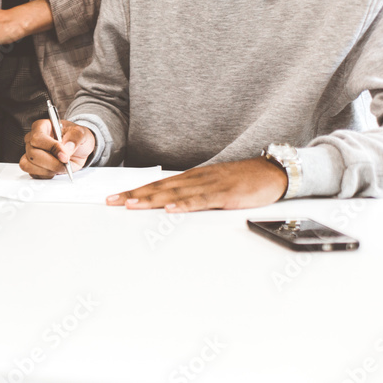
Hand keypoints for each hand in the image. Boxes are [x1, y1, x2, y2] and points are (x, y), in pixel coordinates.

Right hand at [20, 119, 95, 178]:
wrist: (78, 149)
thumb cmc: (76, 138)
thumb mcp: (81, 133)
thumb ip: (75, 138)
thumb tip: (66, 148)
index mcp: (42, 126)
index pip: (38, 138)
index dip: (51, 148)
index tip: (65, 155)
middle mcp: (32, 139)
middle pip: (33, 154)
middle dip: (52, 162)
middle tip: (65, 163)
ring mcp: (30, 153)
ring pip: (29, 165)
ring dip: (48, 170)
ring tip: (61, 166)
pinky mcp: (32, 166)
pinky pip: (33, 174)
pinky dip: (46, 175)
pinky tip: (56, 170)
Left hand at [105, 156, 287, 212]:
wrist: (272, 172)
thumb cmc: (242, 181)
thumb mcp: (211, 187)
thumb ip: (191, 195)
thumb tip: (168, 205)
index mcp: (190, 178)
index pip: (156, 185)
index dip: (134, 191)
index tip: (113, 198)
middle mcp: (195, 179)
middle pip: (159, 187)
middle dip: (133, 194)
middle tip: (111, 201)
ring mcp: (209, 186)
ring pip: (175, 193)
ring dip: (151, 199)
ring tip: (131, 204)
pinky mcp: (225, 195)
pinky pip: (201, 201)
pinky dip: (184, 205)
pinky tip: (170, 210)